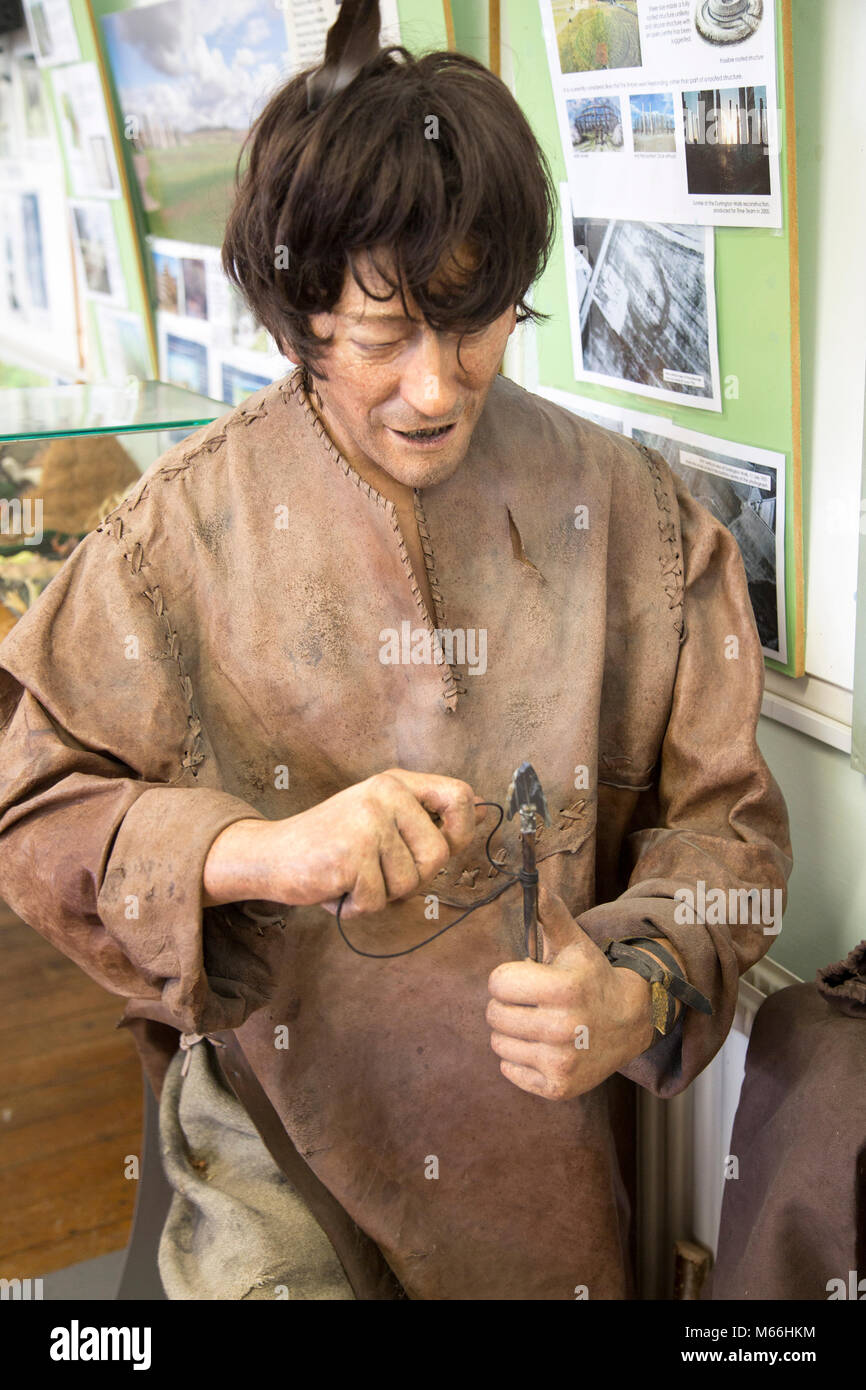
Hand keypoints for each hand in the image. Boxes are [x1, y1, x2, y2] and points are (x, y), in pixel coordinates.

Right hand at [203, 769, 485, 916]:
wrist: (272, 855)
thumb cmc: (332, 843)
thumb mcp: (379, 817)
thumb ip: (423, 816)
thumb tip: (482, 812)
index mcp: (395, 783)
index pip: (459, 796)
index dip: (461, 831)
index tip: (440, 849)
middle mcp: (384, 795)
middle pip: (438, 855)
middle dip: (412, 879)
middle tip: (376, 872)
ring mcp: (367, 823)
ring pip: (409, 884)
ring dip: (381, 894)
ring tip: (352, 876)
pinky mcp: (350, 854)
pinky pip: (378, 900)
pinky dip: (357, 906)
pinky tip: (336, 887)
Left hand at [486, 887, 656, 1099]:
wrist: (630, 1023)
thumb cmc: (592, 979)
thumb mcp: (575, 945)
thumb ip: (551, 915)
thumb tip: (535, 884)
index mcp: (562, 988)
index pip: (497, 982)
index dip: (509, 978)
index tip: (528, 978)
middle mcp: (562, 1027)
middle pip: (494, 1015)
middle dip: (508, 1005)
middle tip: (533, 1004)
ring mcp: (561, 1061)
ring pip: (498, 1043)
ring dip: (511, 1032)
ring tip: (537, 1025)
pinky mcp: (558, 1087)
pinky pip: (509, 1070)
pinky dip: (519, 1059)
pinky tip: (542, 1047)